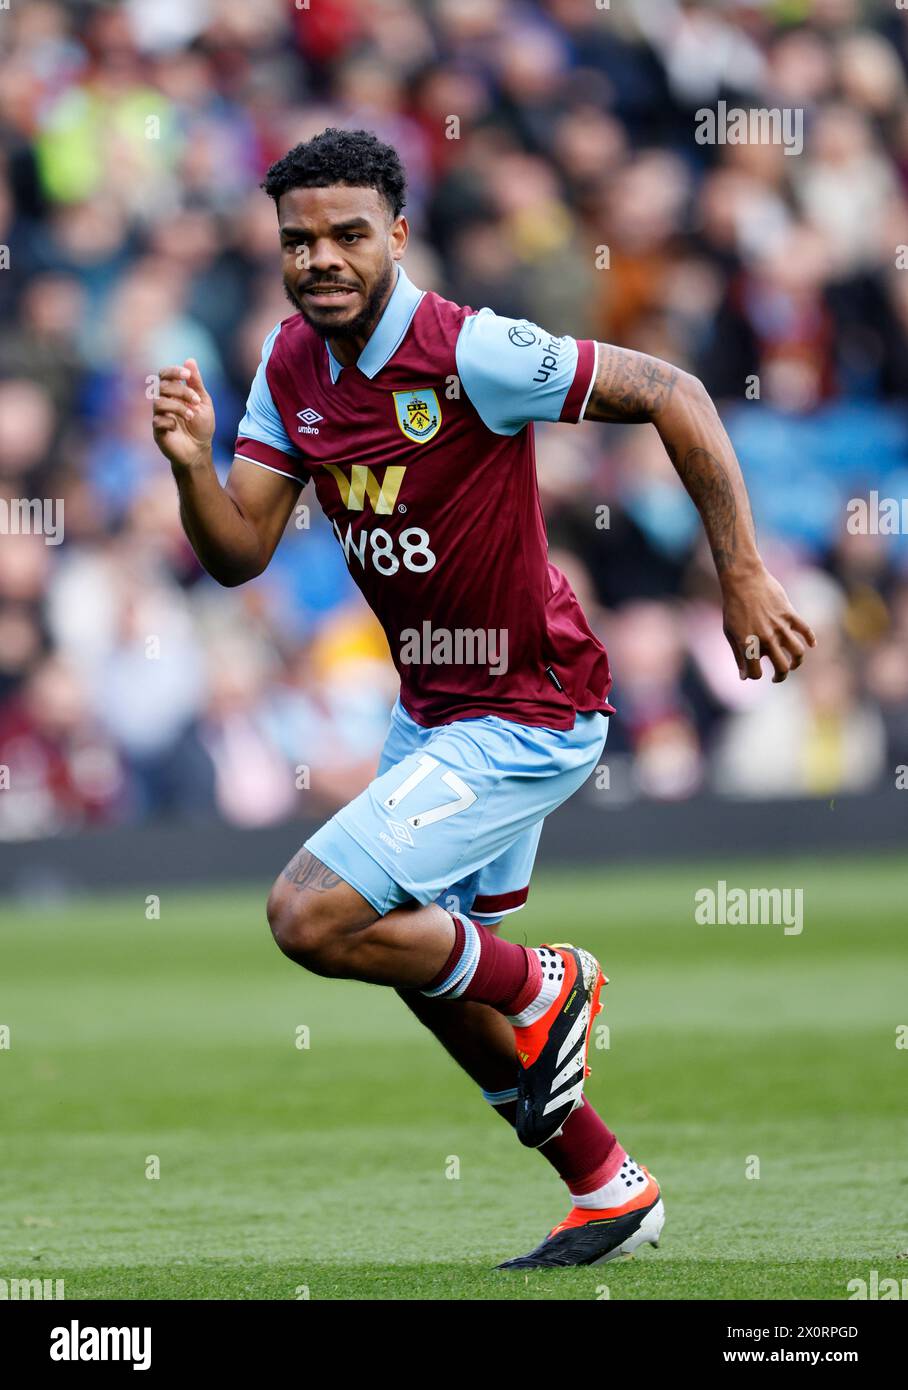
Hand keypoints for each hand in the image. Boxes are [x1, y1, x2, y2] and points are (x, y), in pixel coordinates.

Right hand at [152, 358, 215, 469]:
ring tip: (191, 416)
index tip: (186, 375)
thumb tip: (190, 360)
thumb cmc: (201, 426)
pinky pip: (157, 420)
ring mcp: (159, 416)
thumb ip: (196, 383)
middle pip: (162, 386)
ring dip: (178, 407)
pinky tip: (178, 427)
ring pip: (158, 402)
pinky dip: (170, 421)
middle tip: (195, 401)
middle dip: (181, 391)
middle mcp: (164, 402)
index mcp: (174, 393)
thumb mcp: (203, 402)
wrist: (200, 450)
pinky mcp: (158, 431)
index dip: (173, 371)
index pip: (164, 375)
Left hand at [721, 566, 816, 682]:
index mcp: (748, 645)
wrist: (743, 579)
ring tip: (792, 663)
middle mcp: (766, 638)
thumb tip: (743, 677)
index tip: (754, 671)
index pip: (756, 674)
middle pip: (782, 668)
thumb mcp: (729, 632)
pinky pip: (806, 630)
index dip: (755, 675)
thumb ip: (738, 656)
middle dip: (780, 676)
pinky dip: (811, 639)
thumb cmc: (733, 607)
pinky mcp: (789, 614)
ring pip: (798, 653)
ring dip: (797, 662)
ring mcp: (780, 626)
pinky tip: (811, 645)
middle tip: (777, 676)